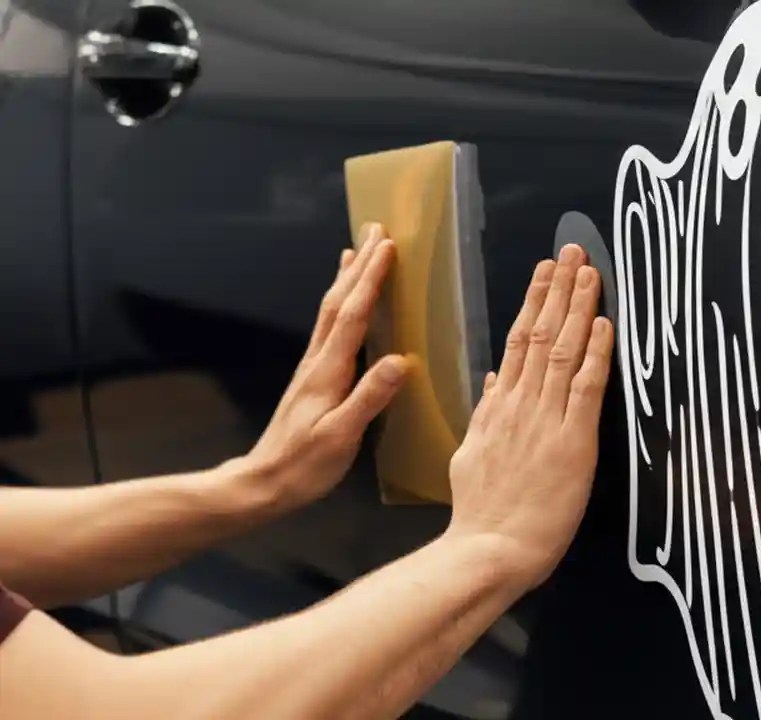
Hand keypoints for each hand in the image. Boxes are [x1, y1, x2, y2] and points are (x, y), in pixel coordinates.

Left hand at [240, 223, 408, 509]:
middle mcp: (317, 361)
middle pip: (338, 302)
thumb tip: (401, 361)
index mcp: (328, 371)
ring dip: (346, 278)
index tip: (387, 246)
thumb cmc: (304, 466)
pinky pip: (329, 328)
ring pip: (330, 311)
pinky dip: (339, 303)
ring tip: (356, 250)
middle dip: (359, 265)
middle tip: (376, 229)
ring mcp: (312, 368)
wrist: (262, 484)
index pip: (353, 315)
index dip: (371, 280)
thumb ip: (370, 398)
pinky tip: (343, 304)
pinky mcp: (312, 379)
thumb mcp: (342, 436)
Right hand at [446, 244, 614, 588]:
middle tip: (572, 250)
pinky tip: (604, 323)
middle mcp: (520, 404)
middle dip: (558, 289)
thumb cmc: (482, 512)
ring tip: (588, 271)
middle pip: (540, 334)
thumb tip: (493, 380)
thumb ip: (486, 414)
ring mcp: (545, 419)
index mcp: (498, 407)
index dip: (535, 302)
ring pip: (562, 350)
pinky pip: (585, 388)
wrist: (488, 550)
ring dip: (577, 307)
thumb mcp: (471, 455)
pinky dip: (595, 353)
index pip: (518, 342)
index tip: (546, 272)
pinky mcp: (572, 441)